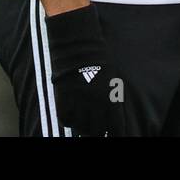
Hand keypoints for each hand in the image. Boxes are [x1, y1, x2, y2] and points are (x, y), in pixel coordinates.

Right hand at [45, 3, 125, 135]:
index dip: (114, 133)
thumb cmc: (98, 58)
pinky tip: (72, 115)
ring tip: (83, 124)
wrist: (76, 44)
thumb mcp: (111, 78)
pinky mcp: (63, 99)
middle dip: (97, 132)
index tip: (112, 134)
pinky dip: (69, 120)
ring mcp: (78, 102)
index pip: (116, 127)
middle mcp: (96, 103)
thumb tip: (110, 118)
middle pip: (97, 131)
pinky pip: (66, 120)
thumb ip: (111, 99)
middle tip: (96, 130)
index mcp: (111, 98)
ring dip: (83, 127)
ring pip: (80, 128)